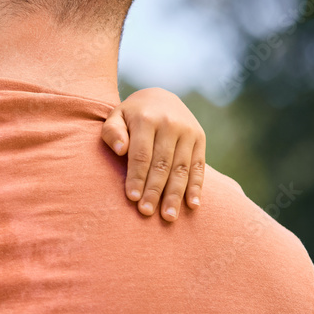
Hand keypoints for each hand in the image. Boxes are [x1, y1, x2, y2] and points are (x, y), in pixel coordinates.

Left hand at [102, 88, 206, 221]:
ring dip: (175, 194)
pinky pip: (199, 166)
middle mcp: (170, 124)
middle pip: (162, 164)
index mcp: (146, 118)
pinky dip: (197, 187)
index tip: (133, 198)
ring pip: (182, 168)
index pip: (141, 154)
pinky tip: (192, 205)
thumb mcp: (116, 116)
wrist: (160, 97)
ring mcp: (188, 131)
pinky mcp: (200, 139)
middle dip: (154, 191)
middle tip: (147, 212)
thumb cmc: (131, 115)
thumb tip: (120, 150)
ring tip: (168, 216)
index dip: (137, 177)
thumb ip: (113, 132)